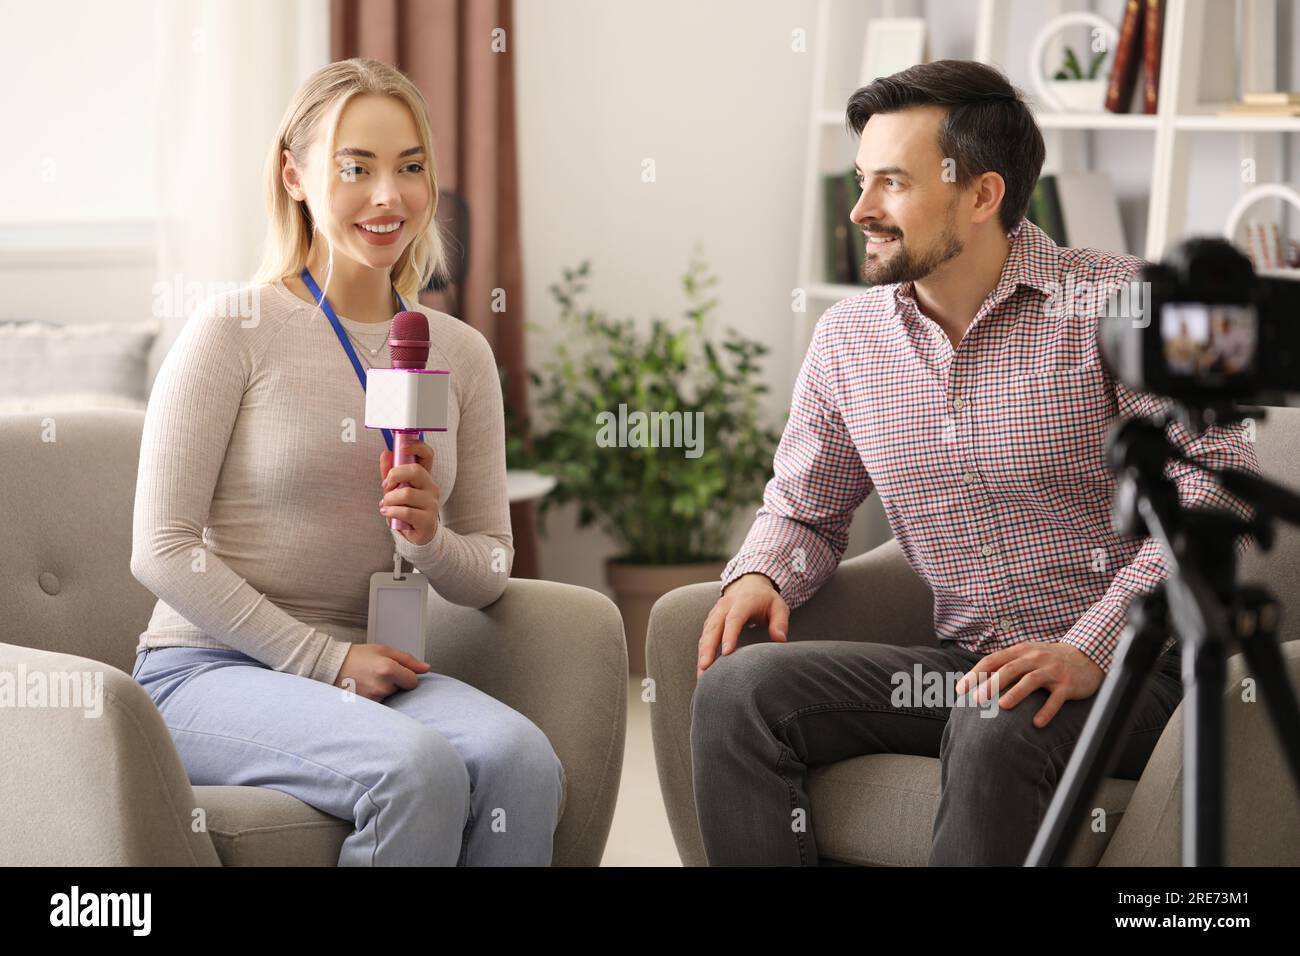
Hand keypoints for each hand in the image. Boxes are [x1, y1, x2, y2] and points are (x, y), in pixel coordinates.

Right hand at [335, 643, 431, 701]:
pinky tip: (365, 689)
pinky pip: (380, 705)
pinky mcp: (365, 707)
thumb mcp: (384, 650)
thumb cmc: (357, 657)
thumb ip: (408, 660)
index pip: (413, 682)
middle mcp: (381, 686)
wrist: (331, 666)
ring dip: (384, 691)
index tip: (395, 672)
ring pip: (390, 698)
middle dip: (394, 684)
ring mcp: (373, 699)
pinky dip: (375, 699)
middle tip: (378, 675)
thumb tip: (426, 668)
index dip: (406, 676)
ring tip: (369, 681)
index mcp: (388, 669)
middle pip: (401, 690)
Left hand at [379, 440, 441, 545]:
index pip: (427, 456)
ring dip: (389, 500)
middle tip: (386, 486)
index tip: (402, 447)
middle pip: (415, 471)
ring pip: (406, 493)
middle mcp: (431, 487)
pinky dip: (392, 512)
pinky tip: (388, 513)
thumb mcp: (395, 490)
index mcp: (424, 477)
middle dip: (394, 476)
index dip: (417, 447)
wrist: (415, 535)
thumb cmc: (406, 510)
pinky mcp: (428, 520)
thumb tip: (385, 453)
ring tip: (385, 505)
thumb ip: (390, 473)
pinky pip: (406, 511)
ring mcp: (432, 504)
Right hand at [697, 573, 788, 677]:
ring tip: (702, 674)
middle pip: (713, 628)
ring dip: (702, 653)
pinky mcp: (711, 620)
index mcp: (742, 602)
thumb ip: (780, 623)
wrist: (749, 584)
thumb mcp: (779, 606)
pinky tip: (703, 667)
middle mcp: (725, 606)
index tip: (727, 653)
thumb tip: (780, 640)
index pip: (734, 619)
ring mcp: (715, 613)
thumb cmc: (765, 599)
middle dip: (708, 648)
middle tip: (705, 668)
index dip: (729, 635)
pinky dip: (702, 651)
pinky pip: (704, 636)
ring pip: (706, 634)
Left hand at [954, 641, 1103, 727]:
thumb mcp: (1026, 656)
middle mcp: (1035, 658)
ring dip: (1016, 693)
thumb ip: (1005, 665)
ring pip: (1031, 680)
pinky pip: (1057, 698)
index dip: (976, 674)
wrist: (1087, 656)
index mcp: (1020, 651)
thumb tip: (977, 682)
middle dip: (991, 684)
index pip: (993, 660)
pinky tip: (1037, 723)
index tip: (961, 690)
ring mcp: (1052, 670)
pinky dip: (1047, 710)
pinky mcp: (1068, 684)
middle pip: (1009, 669)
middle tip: (976, 700)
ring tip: (1003, 706)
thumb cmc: (1048, 660)